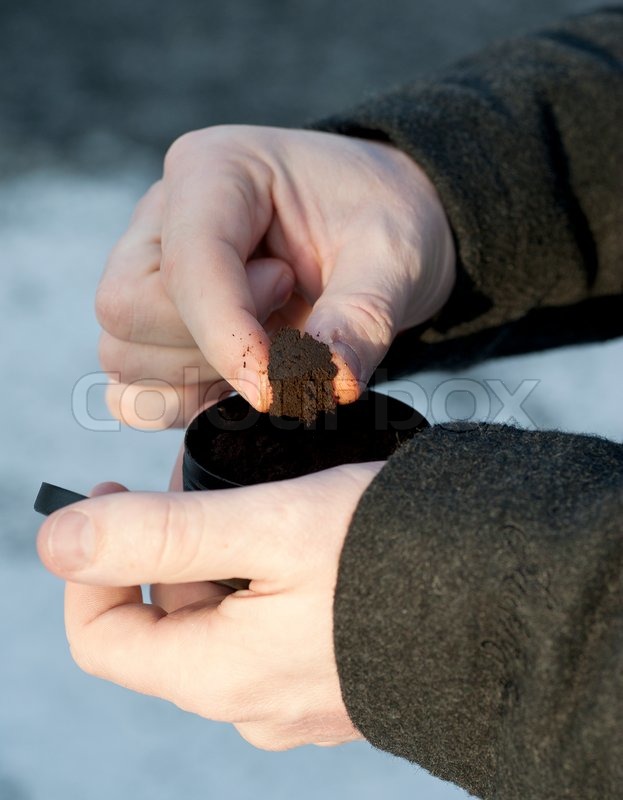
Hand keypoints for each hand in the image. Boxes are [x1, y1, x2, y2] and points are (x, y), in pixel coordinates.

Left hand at [36, 462, 382, 748]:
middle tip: (202, 475)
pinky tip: (303, 540)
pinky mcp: (335, 678)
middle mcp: (251, 701)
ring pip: (222, 622)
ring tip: (259, 498)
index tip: (117, 492)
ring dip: (221, 557)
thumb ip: (159, 535)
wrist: (508, 600)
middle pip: (167, 622)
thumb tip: (59, 538)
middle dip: (169, 543)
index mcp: (219, 675)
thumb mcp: (266, 526)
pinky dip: (267, 580)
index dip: (92, 564)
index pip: (103, 638)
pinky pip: (273, 630)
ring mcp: (297, 696)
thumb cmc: (391, 557)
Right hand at [97, 125, 454, 426]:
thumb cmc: (381, 220)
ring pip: (121, 353)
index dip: (230, 338)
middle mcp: (163, 215)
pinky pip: (129, 388)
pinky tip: (236, 382)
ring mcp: (148, 269)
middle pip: (128, 309)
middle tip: (287, 315)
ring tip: (270, 335)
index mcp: (214, 169)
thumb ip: (360, 320)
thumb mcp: (392, 258)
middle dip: (212, 345)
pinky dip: (178, 403)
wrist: (377, 227)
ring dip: (198, 376)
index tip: (283, 388)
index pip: (190, 264)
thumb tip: (330, 385)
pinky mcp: (153, 322)